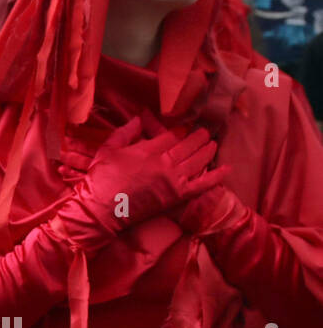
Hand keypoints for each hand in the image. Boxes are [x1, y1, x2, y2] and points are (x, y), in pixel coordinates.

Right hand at [51, 115, 223, 250]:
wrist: (103, 209)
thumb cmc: (101, 178)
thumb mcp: (107, 149)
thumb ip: (125, 132)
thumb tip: (138, 119)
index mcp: (148, 150)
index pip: (170, 136)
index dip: (178, 131)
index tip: (182, 128)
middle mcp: (164, 162)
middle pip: (187, 146)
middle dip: (198, 137)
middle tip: (204, 132)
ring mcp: (173, 180)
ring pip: (197, 161)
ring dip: (207, 151)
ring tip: (213, 144)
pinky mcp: (177, 196)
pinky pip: (202, 184)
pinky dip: (216, 176)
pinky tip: (226, 169)